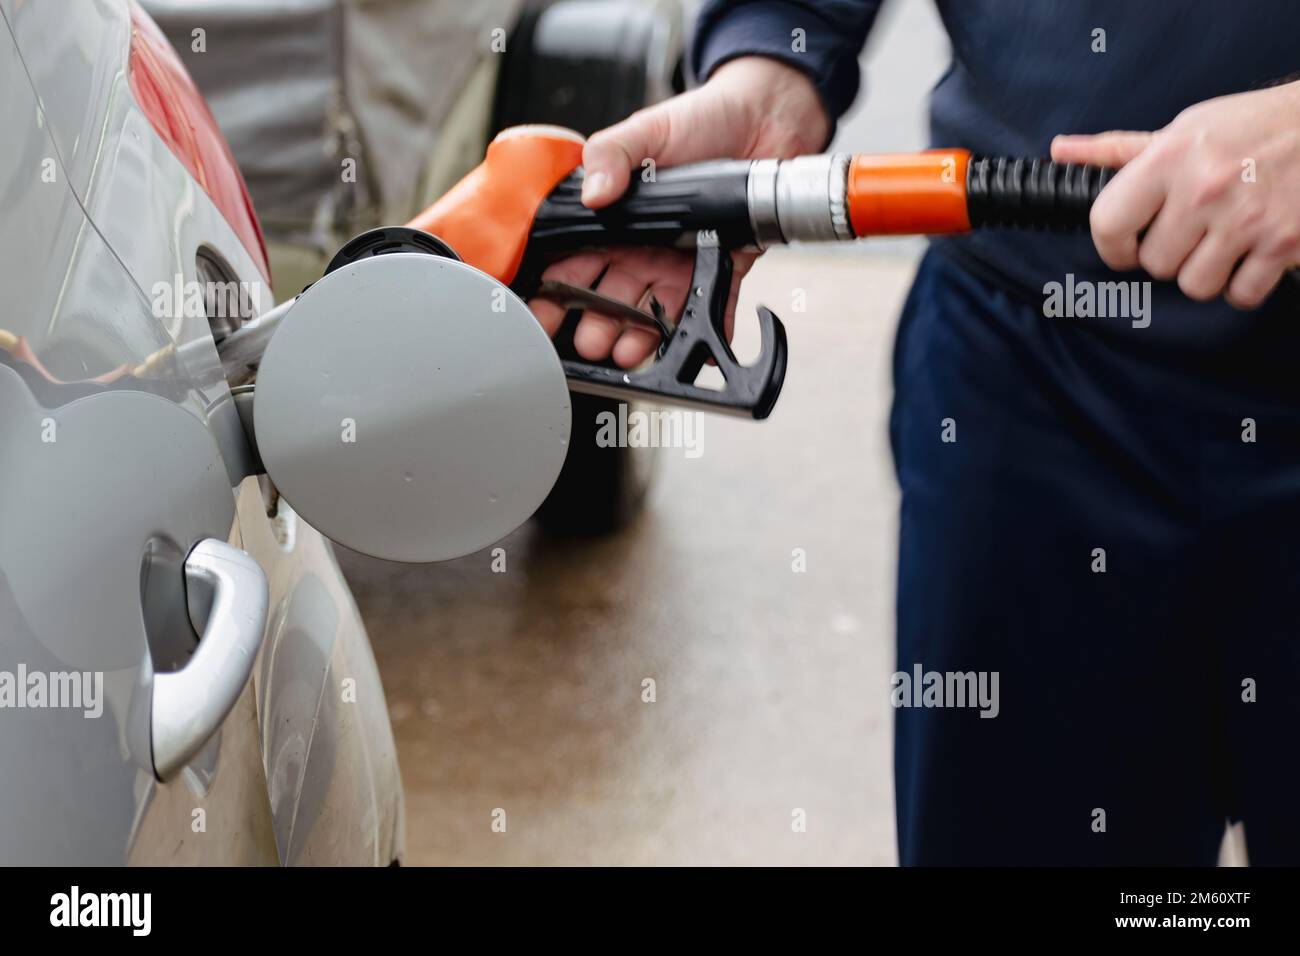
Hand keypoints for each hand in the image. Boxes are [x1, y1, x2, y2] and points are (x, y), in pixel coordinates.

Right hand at [528, 56, 828, 367]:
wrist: (761, 117)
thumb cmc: (699, 120)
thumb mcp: (645, 130)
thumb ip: (609, 154)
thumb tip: (592, 193)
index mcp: (614, 222)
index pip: (572, 264)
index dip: (553, 292)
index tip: (541, 315)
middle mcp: (642, 251)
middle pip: (608, 300)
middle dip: (595, 326)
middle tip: (589, 344)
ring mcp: (679, 264)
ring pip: (653, 314)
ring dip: (639, 338)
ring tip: (627, 355)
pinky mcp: (722, 268)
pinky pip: (715, 305)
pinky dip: (712, 329)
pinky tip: (702, 350)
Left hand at [1051, 81, 1299, 309]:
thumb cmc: (1252, 127)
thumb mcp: (1186, 129)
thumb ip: (1120, 150)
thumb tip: (1061, 151)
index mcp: (1171, 157)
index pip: (1108, 224)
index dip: (1112, 247)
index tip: (1125, 249)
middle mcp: (1205, 188)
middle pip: (1155, 264)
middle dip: (1169, 254)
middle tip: (1194, 231)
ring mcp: (1247, 219)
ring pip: (1195, 285)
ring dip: (1206, 272)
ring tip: (1223, 241)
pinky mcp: (1285, 243)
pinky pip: (1241, 295)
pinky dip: (1244, 285)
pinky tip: (1251, 254)